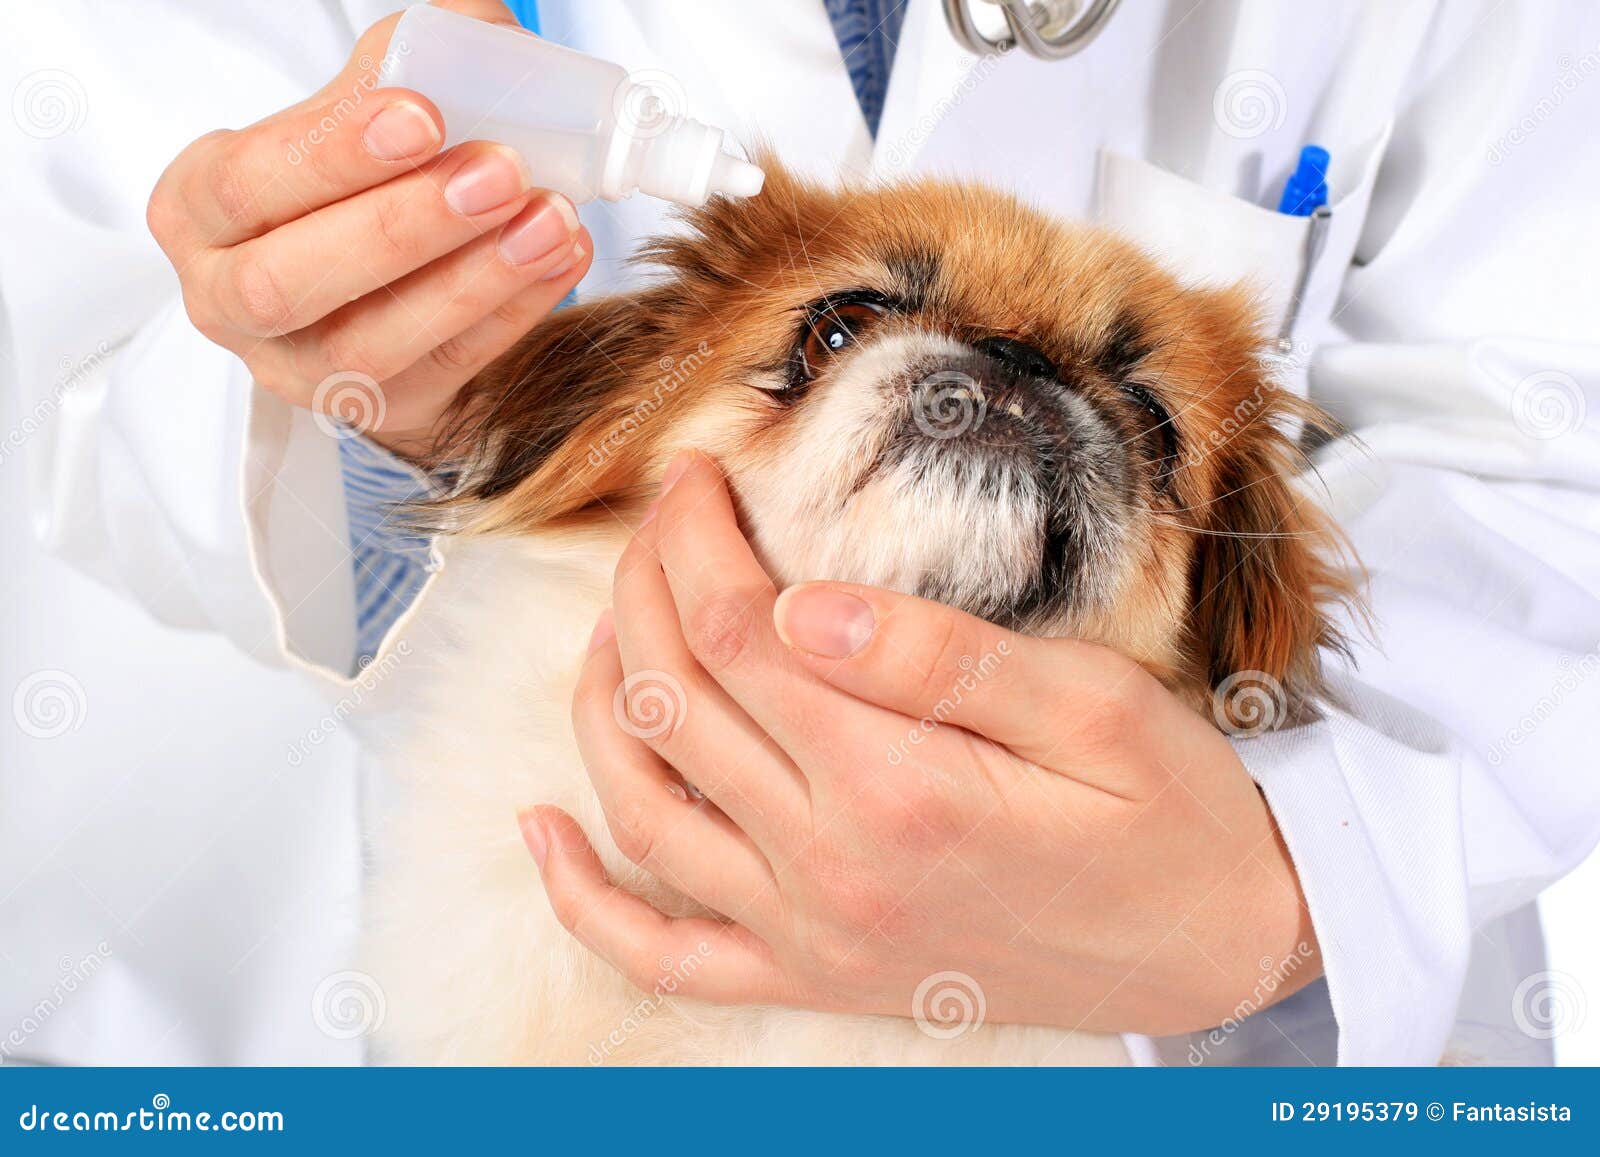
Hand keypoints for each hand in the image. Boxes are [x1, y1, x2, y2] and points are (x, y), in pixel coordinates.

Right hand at [145, 1, 590, 457]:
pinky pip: (446, 369)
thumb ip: (404, 63)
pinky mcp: (376, 409)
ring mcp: (298, 369)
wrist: (369, 282)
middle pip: (288, 281)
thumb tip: (484, 35)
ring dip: (472, 280)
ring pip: (371, 342)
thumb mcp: (354, 116)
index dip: (333, 153)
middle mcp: (227, 300)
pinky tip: (560, 257)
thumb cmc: (354, 181)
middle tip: (498, 173)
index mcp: (199, 208)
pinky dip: (511, 312)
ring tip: (550, 220)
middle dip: (401, 227)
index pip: (246, 181)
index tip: (422, 113)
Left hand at [521, 451, 1321, 1036]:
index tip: (701, 476)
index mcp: (904, 787)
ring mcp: (812, 935)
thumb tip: (803, 603)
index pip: (741, 633)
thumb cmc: (1174, 819)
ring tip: (611, 617)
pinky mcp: (814, 975)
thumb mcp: (1095, 709)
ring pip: (643, 806)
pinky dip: (585, 897)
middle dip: (646, 584)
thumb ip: (941, 657)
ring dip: (600, 699)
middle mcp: (834, 870)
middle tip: (665, 515)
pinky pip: (660, 955)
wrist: (1222, 947)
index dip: (697, 540)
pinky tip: (544, 829)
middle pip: (678, 699)